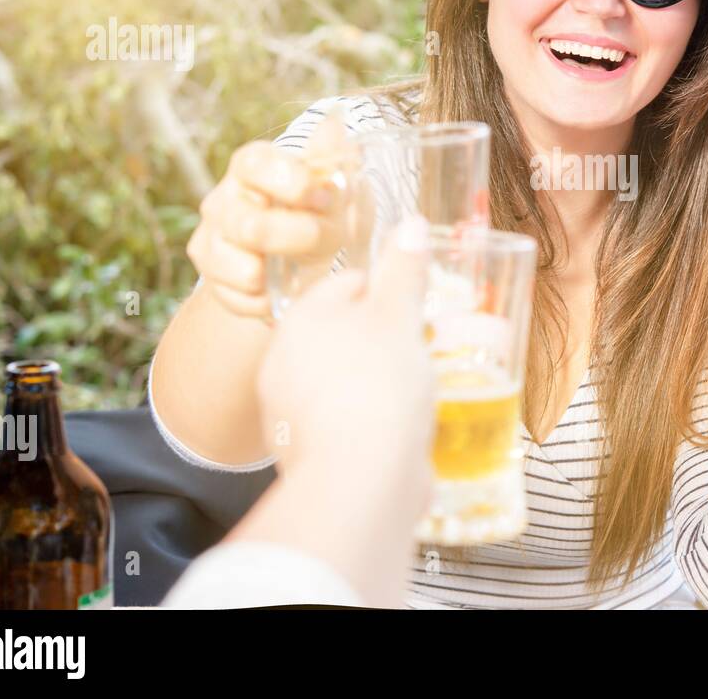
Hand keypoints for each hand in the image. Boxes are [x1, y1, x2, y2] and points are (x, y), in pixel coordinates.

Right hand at [185, 105, 358, 319]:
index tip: (324, 198)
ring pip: (241, 267)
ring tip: (301, 269)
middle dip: (295, 237)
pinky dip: (270, 301)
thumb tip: (335, 122)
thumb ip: (333, 158)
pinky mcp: (211, 279)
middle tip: (324, 241)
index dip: (291, 182)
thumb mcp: (333, 185)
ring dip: (283, 274)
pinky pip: (240, 298)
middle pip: (248, 225)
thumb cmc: (317, 213)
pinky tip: (284, 290)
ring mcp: (212, 240)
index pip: (255, 165)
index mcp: (252, 166)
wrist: (297, 262)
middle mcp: (224, 199)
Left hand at [255, 220, 434, 511]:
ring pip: (345, 379)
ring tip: (416, 392)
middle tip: (424, 348)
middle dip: (385, 339)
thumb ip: (405, 269)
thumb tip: (412, 223)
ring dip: (378, 382)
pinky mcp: (307, 453)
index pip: (348, 283)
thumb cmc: (377, 388)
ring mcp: (290, 412)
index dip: (390, 290)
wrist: (359, 484)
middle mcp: (283, 362)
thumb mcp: (399, 317)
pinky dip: (371, 422)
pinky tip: (399, 430)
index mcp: (300, 319)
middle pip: (345, 333)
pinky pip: (344, 422)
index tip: (419, 307)